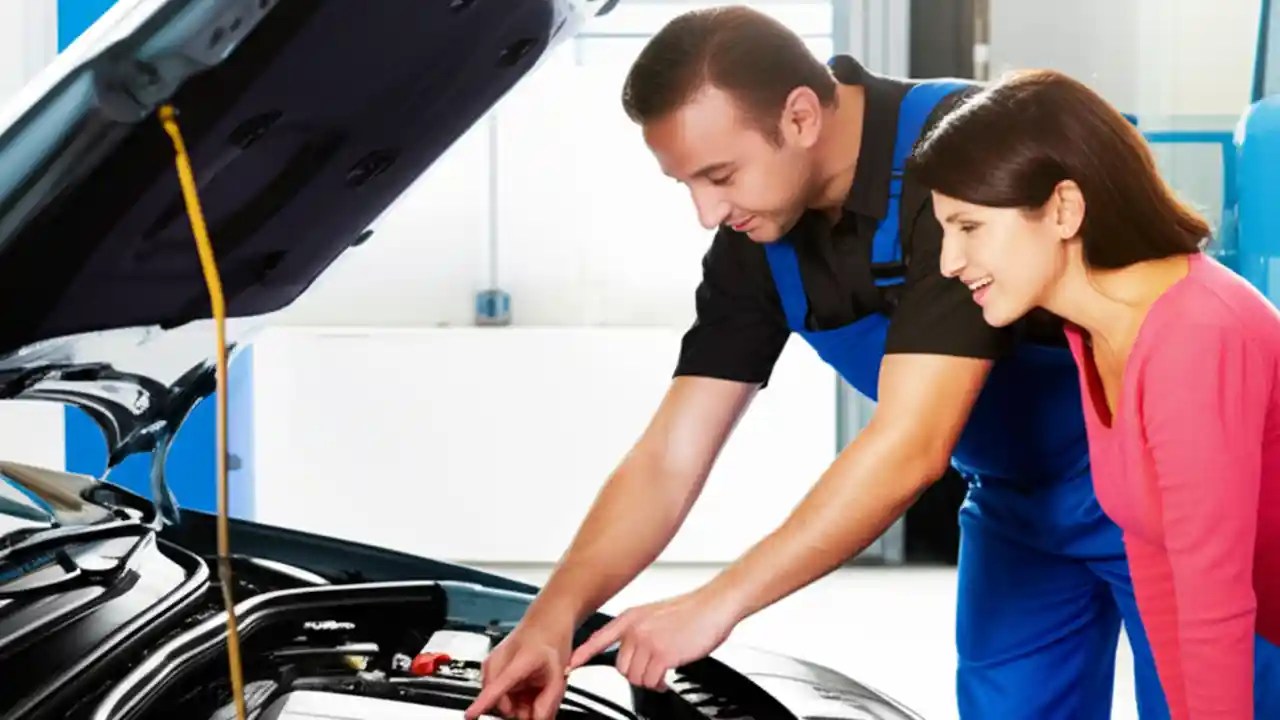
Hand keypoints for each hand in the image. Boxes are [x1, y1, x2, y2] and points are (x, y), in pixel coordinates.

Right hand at [464, 621, 571, 719]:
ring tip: (533, 687)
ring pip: (500, 701)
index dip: (483, 703)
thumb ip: (548, 701)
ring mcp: (491, 666)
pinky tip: (525, 685)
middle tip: (537, 699)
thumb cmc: (550, 643)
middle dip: (518, 710)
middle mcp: (498, 663)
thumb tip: (536, 719)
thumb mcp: (558, 674)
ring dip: (516, 703)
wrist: (544, 623)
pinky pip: (498, 694)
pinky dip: (512, 696)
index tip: (470, 715)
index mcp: (518, 661)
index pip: (498, 686)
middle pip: (500, 703)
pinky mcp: (489, 670)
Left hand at [565, 588, 740, 689]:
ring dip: (649, 681)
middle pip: (620, 667)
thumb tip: (634, 652)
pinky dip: (660, 685)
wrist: (713, 605)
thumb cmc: (691, 611)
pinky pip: (652, 681)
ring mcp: (648, 641)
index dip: (583, 653)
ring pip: (635, 677)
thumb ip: (640, 630)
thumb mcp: (656, 615)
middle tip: (652, 671)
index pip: (600, 638)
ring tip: (662, 674)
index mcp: (631, 618)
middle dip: (636, 674)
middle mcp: (635, 629)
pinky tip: (668, 679)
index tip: (569, 665)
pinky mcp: (662, 654)